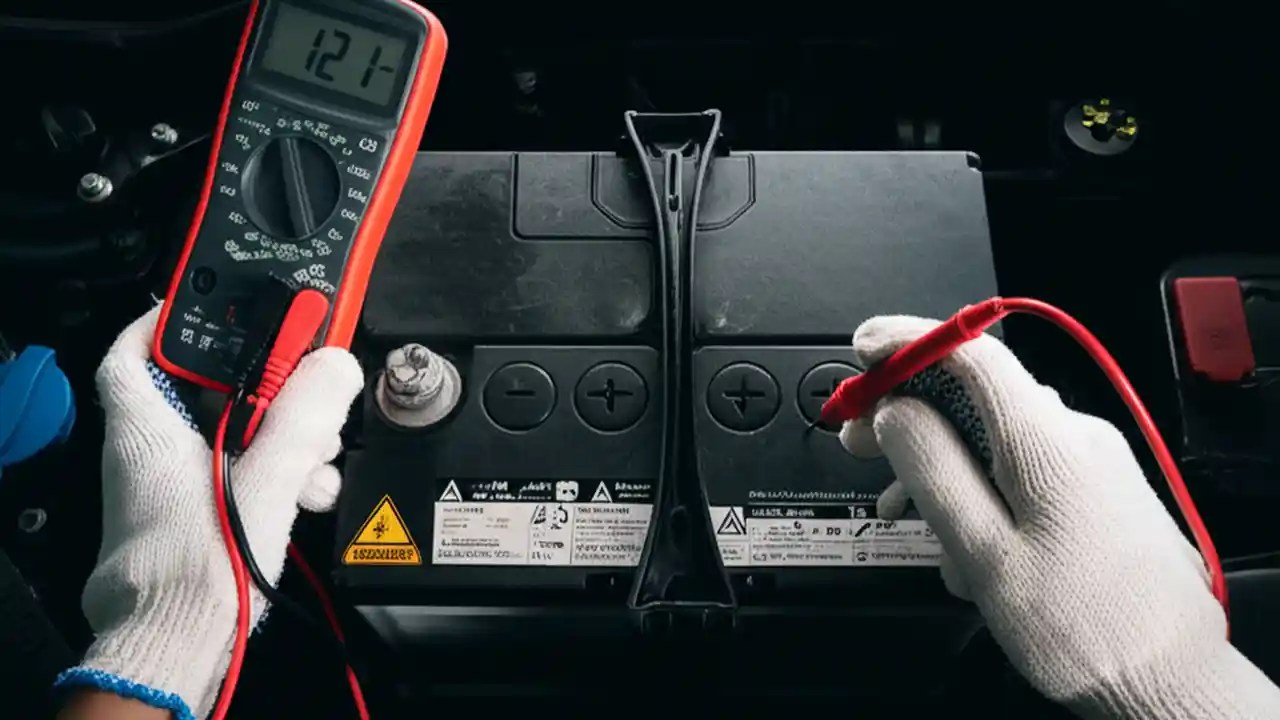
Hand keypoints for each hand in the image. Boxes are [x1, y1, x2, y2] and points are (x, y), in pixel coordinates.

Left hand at [54, 306, 362, 719]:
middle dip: (266, 386)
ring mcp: (173, 488)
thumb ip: (303, 416)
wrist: (181, 643)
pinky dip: (277, 472)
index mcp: (148, 430)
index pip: (136, 350)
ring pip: (234, 434)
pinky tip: (308, 491)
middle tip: (301, 387)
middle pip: (209, 389)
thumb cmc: (197, 568)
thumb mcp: (268, 476)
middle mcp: (152, 454)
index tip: (217, 305)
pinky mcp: (198, 516)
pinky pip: (240, 473)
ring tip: (315, 458)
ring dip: (284, 437)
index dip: (172, 319)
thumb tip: (334, 363)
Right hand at [841, 316, 1279, 718]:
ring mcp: (1091, 464)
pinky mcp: (1095, 493)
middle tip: (855, 438)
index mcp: (1049, 441)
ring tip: (901, 508)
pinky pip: (1020, 469)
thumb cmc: (1085, 627)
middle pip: (975, 395)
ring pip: (993, 438)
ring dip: (938, 463)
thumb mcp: (986, 552)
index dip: (908, 341)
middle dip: (908, 413)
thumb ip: (933, 471)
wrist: (1169, 681)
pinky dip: (976, 489)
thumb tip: (896, 411)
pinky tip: (956, 538)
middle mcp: (1076, 437)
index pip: (971, 352)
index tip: (862, 351)